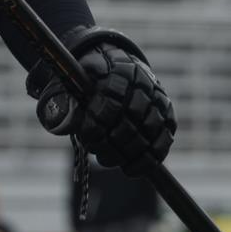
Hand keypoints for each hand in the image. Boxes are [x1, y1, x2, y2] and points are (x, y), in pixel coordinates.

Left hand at [28, 26, 176, 175]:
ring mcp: (158, 99)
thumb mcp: (73, 79)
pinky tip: (130, 168)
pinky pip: (164, 140)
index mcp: (118, 70)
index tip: (86, 136)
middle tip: (96, 151)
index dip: (97, 126)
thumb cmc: (90, 77)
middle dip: (110, 143)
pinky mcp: (168, 113)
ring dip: (126, 154)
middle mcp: (143, 83)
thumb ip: (64, 96)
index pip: (111, 104)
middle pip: (130, 123)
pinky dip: (147, 159)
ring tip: (106, 159)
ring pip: (148, 134)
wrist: (117, 63)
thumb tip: (62, 121)